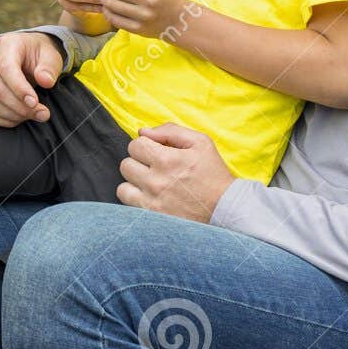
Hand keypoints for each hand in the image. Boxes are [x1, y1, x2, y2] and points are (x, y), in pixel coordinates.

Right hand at [0, 32, 62, 127]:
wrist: (26, 54)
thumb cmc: (39, 55)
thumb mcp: (51, 55)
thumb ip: (49, 67)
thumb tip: (46, 81)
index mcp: (7, 44)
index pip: (6, 68)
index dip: (20, 89)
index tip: (35, 102)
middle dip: (21, 107)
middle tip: (43, 114)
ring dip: (13, 115)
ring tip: (34, 115)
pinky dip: (4, 120)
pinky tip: (21, 118)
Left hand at [116, 124, 235, 222]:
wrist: (225, 208)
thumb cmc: (213, 172)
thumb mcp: (200, 142)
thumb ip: (170, 130)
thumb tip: (143, 131)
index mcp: (167, 160)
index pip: (135, 145)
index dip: (146, 145)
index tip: (157, 152)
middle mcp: (156, 181)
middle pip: (126, 164)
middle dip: (139, 163)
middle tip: (155, 168)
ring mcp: (152, 202)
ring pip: (122, 187)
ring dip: (134, 183)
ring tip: (150, 183)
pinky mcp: (152, 218)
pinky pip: (127, 204)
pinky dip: (135, 199)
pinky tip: (150, 197)